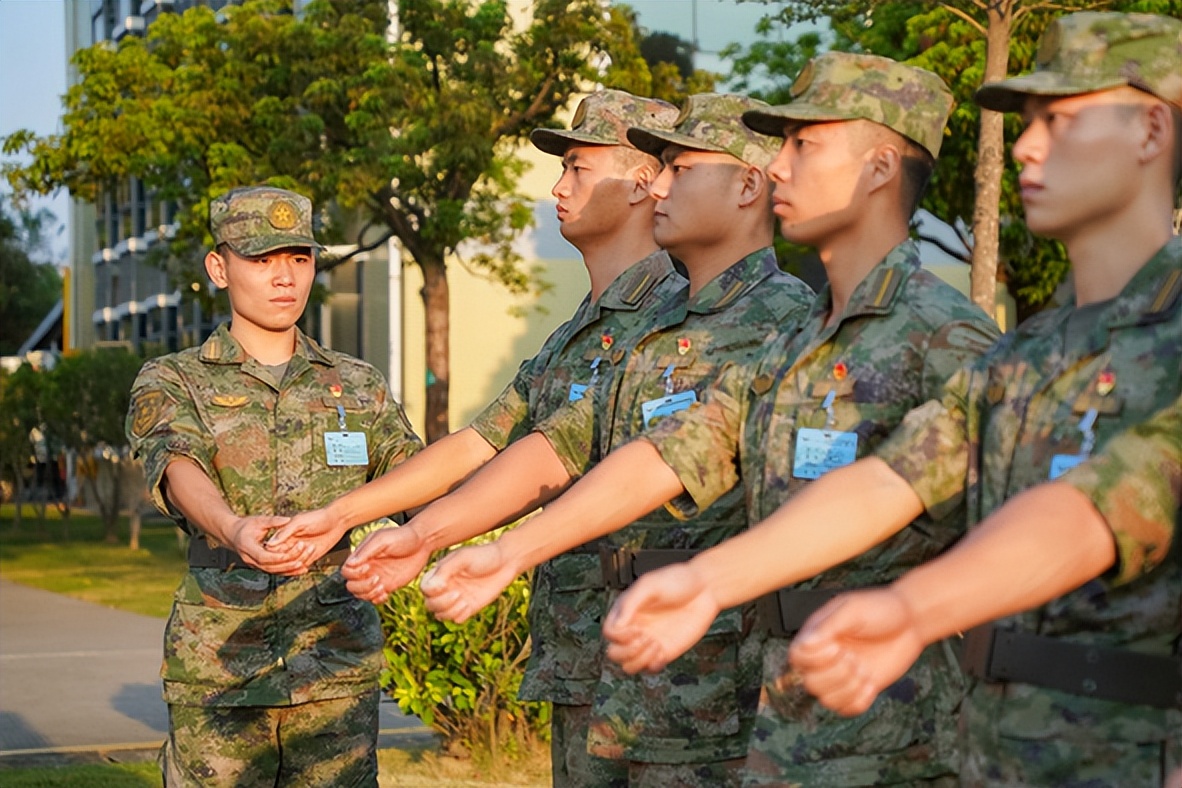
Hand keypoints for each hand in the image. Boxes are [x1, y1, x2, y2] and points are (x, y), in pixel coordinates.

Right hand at [223, 515, 311, 574]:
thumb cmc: (246, 525)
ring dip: (288, 571)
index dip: (277, 557)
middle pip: (269, 567)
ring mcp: (254, 565)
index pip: (263, 556)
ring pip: (272, 572)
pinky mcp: (259, 566)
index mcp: (247, 547)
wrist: (232, 535)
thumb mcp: (258, 520)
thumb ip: (273, 521)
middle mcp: (249, 559)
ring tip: (304, 568)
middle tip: (302, 561)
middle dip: (286, 565)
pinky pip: (274, 571)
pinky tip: (299, 569)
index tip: (291, 554)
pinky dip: (286, 571)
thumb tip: (288, 519)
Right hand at [264, 507, 344, 565]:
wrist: (337, 521)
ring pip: (291, 565)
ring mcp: (298, 552)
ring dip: (299, 559)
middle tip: (301, 546)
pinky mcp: (308, 557)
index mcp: (283, 535)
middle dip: (288, 557)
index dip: (274, 554)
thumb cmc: (318, 517)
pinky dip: (305, 564)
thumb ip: (285, 532)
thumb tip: (270, 544)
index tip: (282, 551)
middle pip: (280, 560)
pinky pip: (301, 566)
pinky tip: (311, 555)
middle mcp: (289, 545)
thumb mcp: (299, 522)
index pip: (272, 550)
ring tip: (310, 546)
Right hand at [341, 525, 430, 602]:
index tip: (368, 567)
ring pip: (361, 594)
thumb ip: (366, 550)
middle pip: (351, 585)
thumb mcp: (383, 539)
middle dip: (361, 586)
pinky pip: (374, 598)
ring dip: (368, 594)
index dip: (353, 573)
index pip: (346, 570)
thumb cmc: (403, 536)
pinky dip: (377, 600)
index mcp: (363, 555)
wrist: (423, 542)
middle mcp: (367, 568)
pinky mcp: (388, 585)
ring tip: (382, 587)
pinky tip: (386, 593)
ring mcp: (377, 577)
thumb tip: (350, 564)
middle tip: (377, 579)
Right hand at [419, 543, 518, 622]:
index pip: (424, 588)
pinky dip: (459, 616)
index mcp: (440, 573)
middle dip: (441, 603)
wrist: (506, 563)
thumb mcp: (463, 558)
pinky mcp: (468, 608)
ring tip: (463, 601)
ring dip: (449, 611)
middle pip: (429, 604)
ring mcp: (456, 599)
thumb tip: (432, 588)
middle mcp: (445, 588)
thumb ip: (445, 570)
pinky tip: (468, 605)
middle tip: (457, 594)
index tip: (445, 585)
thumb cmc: (483, 556)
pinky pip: (455, 620)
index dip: (431, 590)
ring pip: (440, 615)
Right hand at [602, 563, 718, 673]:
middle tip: (646, 638)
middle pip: (613, 653)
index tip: (637, 628)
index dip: (619, 636)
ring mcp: (648, 641)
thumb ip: (631, 602)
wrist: (705, 589)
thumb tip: (618, 624)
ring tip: (656, 645)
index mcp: (626, 611)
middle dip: (626, 651)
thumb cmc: (678, 580)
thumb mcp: (650, 584)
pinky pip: (649, 668)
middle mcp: (634, 628)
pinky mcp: (663, 651)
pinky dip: (653, 665)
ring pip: (629, 665)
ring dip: (639, 660)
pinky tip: (663, 651)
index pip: (609, 632)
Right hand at [787, 589, 924, 716]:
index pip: (796, 657)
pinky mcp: (858, 688)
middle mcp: (825, 657)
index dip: (814, 659)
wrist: (910, 621)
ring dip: (848, 689)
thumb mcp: (853, 608)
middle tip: (854, 659)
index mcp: (817, 635)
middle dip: (835, 675)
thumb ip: (828, 626)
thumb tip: (806, 643)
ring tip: (864, 671)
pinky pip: (846, 709)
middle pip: (809, 683)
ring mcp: (841, 675)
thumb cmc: (880, 608)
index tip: (836, 647)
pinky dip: (858, 701)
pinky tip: (871, 684)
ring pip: (826, 700)